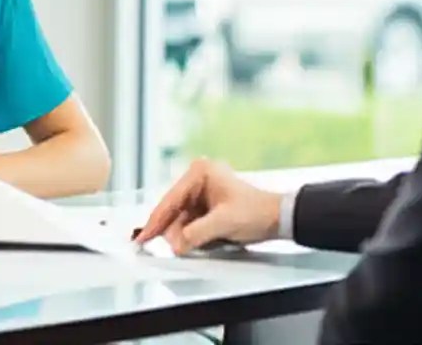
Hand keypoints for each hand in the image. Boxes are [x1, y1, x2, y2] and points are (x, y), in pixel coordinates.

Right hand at [134, 158, 282, 253]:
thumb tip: (175, 244)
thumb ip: (195, 234)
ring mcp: (202, 191)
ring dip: (185, 235)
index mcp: (200, 173)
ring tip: (198, 244)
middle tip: (176, 248)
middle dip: (174, 232)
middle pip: (173, 211)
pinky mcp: (207, 205)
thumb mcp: (223, 223)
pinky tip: (201, 242)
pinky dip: (193, 235)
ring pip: (181, 219)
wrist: (280, 218)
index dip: (155, 223)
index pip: (170, 201)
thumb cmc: (258, 212)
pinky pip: (191, 223)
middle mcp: (198, 179)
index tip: (142, 238)